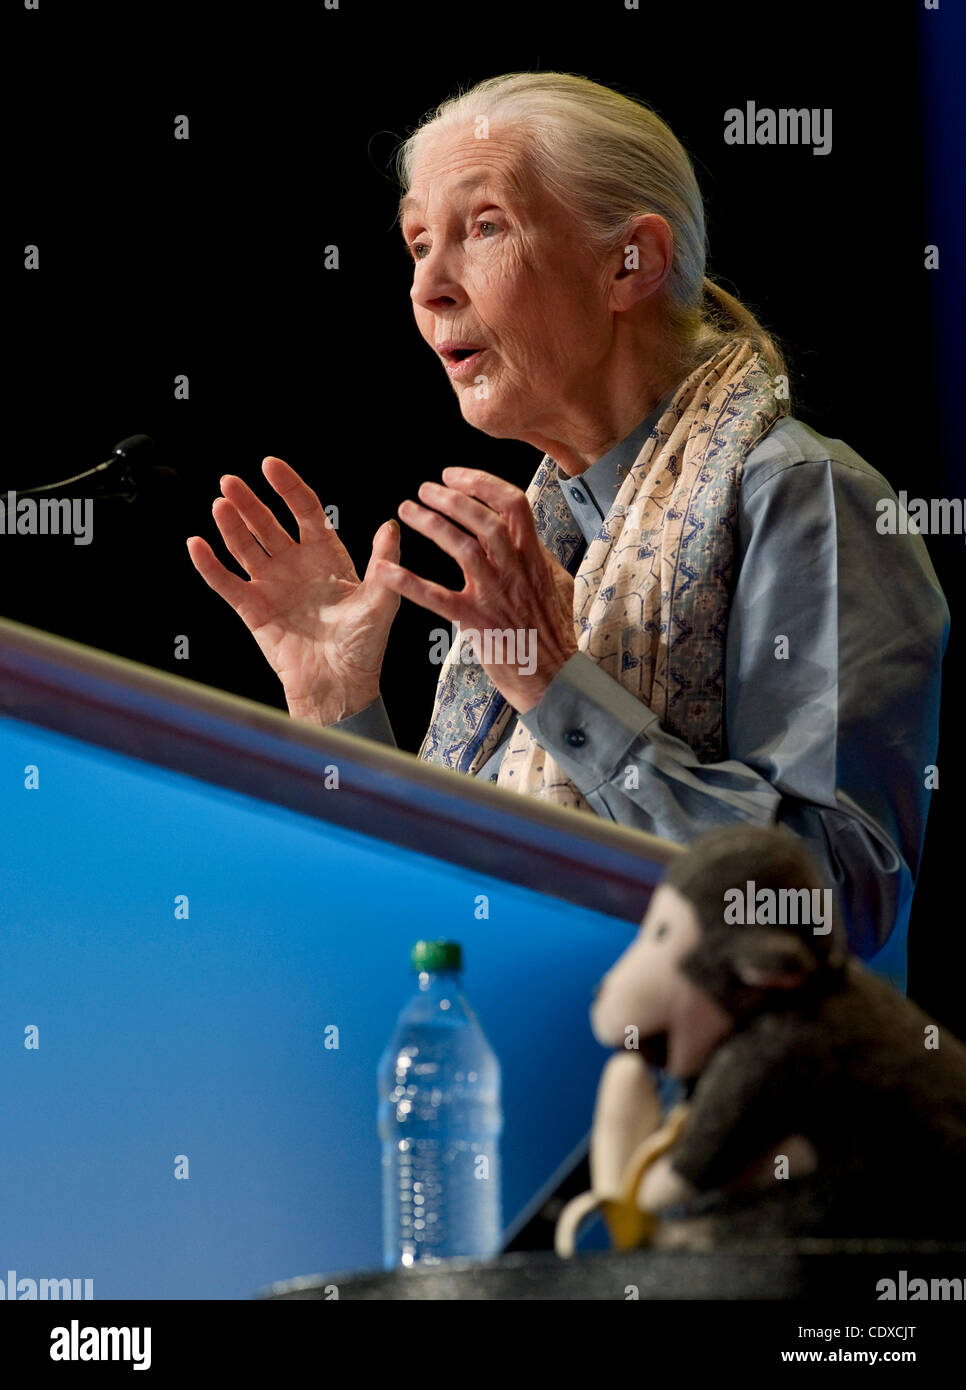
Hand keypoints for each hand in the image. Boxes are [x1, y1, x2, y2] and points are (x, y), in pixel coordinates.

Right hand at [186, 457, 400, 723]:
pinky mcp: (252, 609)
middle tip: (231, 480)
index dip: (288, 487)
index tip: (270, 465)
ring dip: (230, 525)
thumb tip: (391, 524)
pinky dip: (209, 564)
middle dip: (249, 501)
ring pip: (245, 546)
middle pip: (267, 523)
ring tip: (219, 504)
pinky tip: (197, 544)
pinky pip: (226, 582)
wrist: (338, 684)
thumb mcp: (381, 599)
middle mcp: (296, 565)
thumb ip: (384, 561)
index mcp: (327, 556)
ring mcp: (271, 585)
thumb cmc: (363, 645)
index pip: (305, 510)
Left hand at [371, 467, 578, 712]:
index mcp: (534, 557)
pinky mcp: (476, 622)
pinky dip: (408, 582)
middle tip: (425, 488)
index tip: (454, 475)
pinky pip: (437, 598)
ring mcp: (495, 596)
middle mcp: (515, 570)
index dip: (481, 482)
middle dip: (452, 498)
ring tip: (406, 510)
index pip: (512, 504)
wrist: (554, 677)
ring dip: (431, 524)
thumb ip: (539, 555)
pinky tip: (384, 570)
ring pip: (462, 548)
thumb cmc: (554, 633)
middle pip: (484, 519)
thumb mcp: (557, 584)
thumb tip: (528, 534)